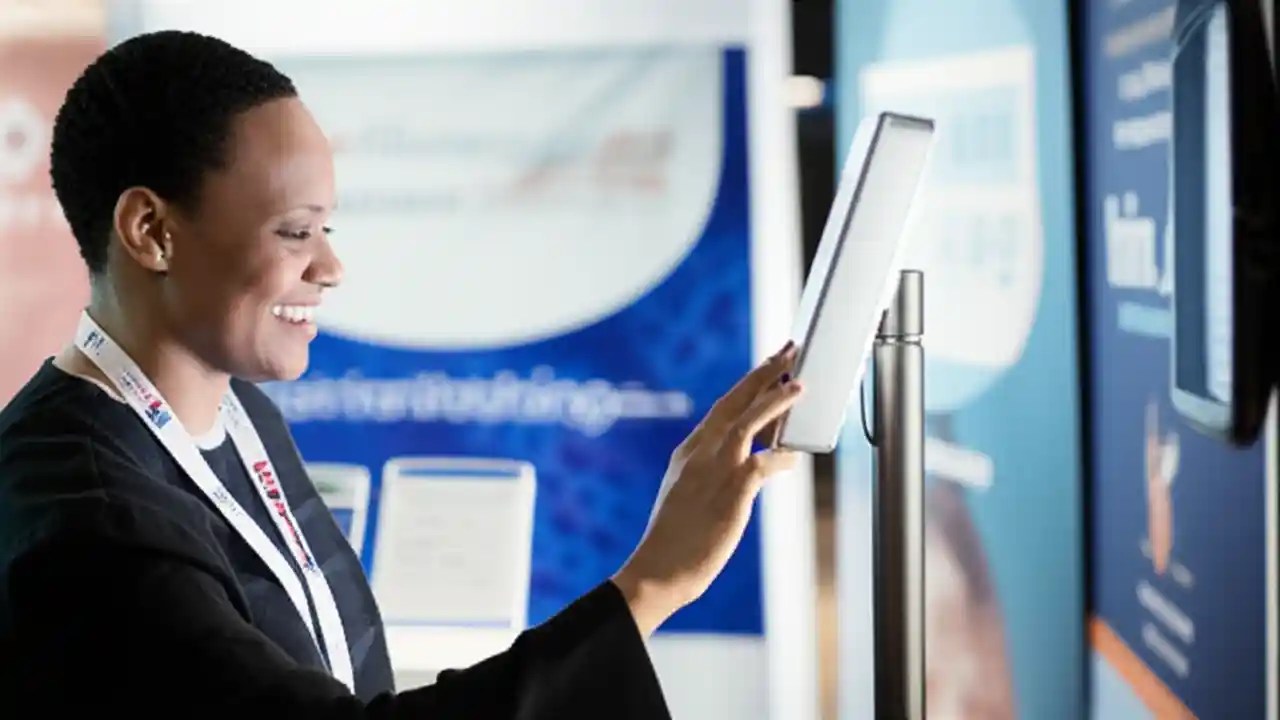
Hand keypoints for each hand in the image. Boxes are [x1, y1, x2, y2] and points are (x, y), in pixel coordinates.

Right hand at [611, 342, 803, 635]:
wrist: (658, 570)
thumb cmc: (675, 540)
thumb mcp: (688, 494)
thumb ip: (713, 473)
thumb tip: (751, 465)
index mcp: (689, 452)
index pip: (723, 407)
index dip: (748, 385)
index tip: (767, 367)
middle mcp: (700, 453)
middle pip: (735, 402)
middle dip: (764, 374)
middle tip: (788, 350)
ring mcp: (715, 470)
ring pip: (748, 421)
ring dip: (776, 401)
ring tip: (799, 384)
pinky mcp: (731, 492)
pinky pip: (764, 464)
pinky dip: (782, 457)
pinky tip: (794, 456)